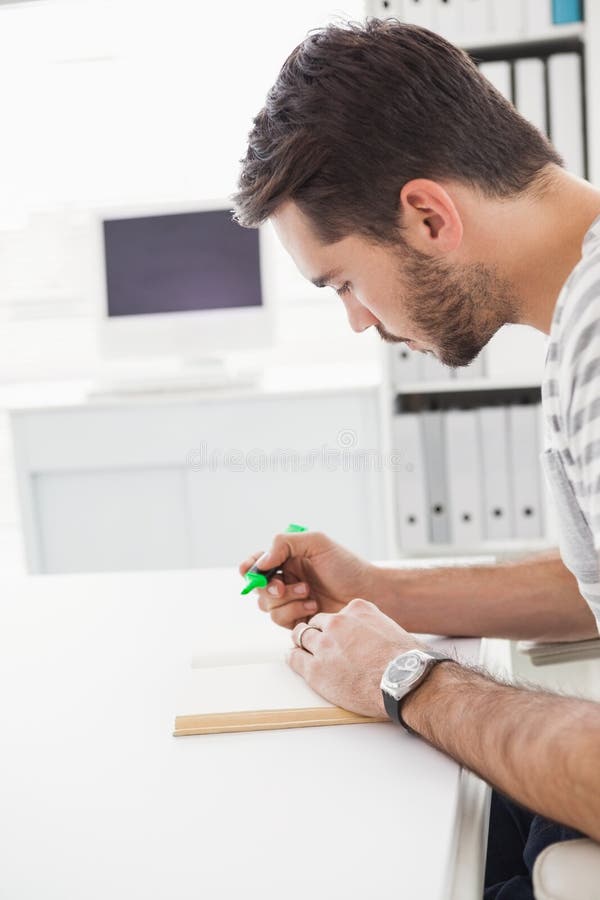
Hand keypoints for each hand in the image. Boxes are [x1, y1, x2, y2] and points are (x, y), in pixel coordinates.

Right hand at [239, 532, 377, 629]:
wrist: (370, 593)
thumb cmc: (347, 566)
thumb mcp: (316, 543)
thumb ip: (284, 543)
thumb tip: (261, 562)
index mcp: (287, 558)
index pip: (257, 563)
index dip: (250, 568)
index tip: (252, 571)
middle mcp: (287, 579)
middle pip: (258, 587)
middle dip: (268, 587)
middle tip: (283, 586)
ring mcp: (292, 601)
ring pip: (267, 605)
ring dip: (286, 600)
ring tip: (309, 594)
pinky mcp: (298, 620)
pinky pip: (281, 620)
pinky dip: (294, 613)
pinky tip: (314, 608)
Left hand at [288, 598, 429, 717]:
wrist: (404, 682)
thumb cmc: (405, 661)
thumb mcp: (390, 629)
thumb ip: (373, 627)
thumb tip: (373, 637)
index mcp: (356, 610)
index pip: (336, 613)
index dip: (335, 627)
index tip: (337, 636)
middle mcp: (337, 622)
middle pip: (316, 623)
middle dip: (317, 633)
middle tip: (319, 644)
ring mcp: (324, 645)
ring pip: (300, 635)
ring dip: (302, 643)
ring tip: (303, 650)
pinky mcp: (315, 668)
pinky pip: (293, 658)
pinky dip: (293, 658)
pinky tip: (294, 659)